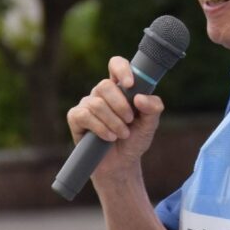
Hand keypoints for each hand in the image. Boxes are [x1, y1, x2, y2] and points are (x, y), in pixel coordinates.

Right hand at [65, 57, 163, 175]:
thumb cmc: (135, 140)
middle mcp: (102, 93)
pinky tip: (109, 138)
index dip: (122, 69)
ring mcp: (87, 104)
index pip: (116, 65)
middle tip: (130, 121)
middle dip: (120, 105)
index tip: (130, 85)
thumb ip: (153, 109)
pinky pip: (84, 116)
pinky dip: (100, 128)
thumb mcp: (150, 125)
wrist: (121, 164)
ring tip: (122, 134)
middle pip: (105, 85)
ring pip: (96, 103)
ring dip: (113, 122)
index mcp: (120, 88)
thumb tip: (140, 97)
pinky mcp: (76, 118)